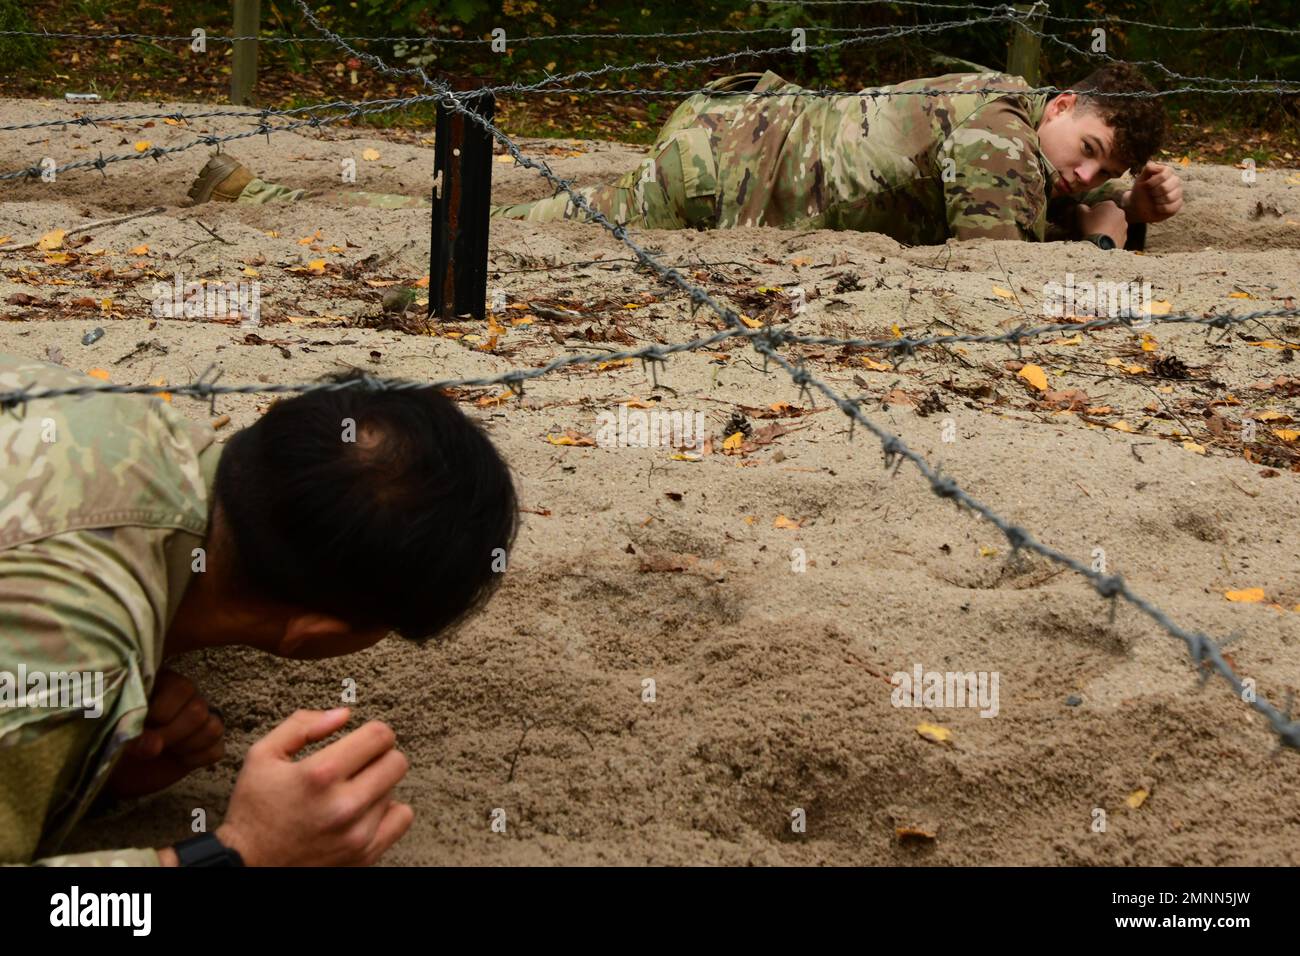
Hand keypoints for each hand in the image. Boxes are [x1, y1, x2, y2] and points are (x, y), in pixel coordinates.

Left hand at [107, 669, 224, 798]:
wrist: (114, 769)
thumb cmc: (112, 741)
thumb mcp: (115, 729)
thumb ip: (132, 729)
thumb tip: (153, 746)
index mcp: (164, 684)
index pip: (182, 689)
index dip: (162, 712)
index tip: (140, 727)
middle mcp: (187, 699)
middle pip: (199, 710)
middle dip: (172, 734)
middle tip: (150, 747)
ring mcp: (200, 722)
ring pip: (213, 728)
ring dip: (185, 746)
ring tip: (165, 751)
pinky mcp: (207, 745)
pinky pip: (218, 749)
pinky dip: (198, 758)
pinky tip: (179, 760)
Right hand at [216, 708, 413, 866]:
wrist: (247, 866)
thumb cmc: (254, 810)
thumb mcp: (263, 755)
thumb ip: (302, 726)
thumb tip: (343, 714)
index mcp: (320, 774)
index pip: (379, 736)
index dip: (373, 731)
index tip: (362, 740)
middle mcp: (344, 805)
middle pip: (396, 762)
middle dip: (379, 756)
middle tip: (358, 764)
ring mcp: (357, 834)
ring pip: (396, 790)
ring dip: (377, 785)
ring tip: (349, 791)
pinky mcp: (363, 855)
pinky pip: (402, 819)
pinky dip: (387, 811)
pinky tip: (365, 810)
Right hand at [1076, 200, 1127, 247]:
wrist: (1100, 246)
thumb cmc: (1090, 227)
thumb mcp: (1081, 215)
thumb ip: (1081, 207)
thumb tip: (1082, 207)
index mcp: (1110, 204)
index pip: (1099, 206)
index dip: (1092, 212)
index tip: (1087, 219)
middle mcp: (1120, 212)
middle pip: (1108, 215)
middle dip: (1102, 219)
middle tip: (1092, 227)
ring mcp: (1124, 225)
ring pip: (1114, 225)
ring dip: (1107, 228)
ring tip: (1098, 235)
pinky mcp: (1125, 236)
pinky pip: (1116, 235)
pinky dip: (1111, 237)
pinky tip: (1103, 241)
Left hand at [1124, 161, 1183, 222]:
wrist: (1138, 208)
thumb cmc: (1140, 192)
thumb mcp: (1140, 180)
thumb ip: (1147, 170)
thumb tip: (1151, 163)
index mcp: (1167, 172)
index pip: (1164, 174)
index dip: (1153, 182)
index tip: (1146, 185)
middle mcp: (1175, 181)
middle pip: (1166, 187)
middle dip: (1154, 193)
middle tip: (1150, 194)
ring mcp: (1178, 192)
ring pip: (1170, 197)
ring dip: (1157, 201)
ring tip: (1154, 201)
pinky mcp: (1178, 204)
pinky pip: (1172, 207)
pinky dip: (1162, 209)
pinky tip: (1158, 208)